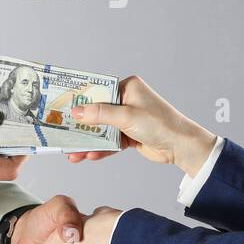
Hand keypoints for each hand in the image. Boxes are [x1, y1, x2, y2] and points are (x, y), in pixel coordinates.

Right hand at [65, 75, 215, 175]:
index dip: (80, 99)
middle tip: (64, 134)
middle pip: (97, 112)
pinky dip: (101, 148)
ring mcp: (128, 118)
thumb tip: (77, 111)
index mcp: (128, 87)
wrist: (181, 146)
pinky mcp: (130, 135)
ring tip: (74, 153)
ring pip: (102, 129)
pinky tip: (90, 156)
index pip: (98, 90)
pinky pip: (110, 141)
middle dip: (82, 126)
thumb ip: (100, 114)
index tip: (62, 107)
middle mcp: (127, 100)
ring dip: (89, 141)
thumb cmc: (159, 124)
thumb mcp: (126, 116)